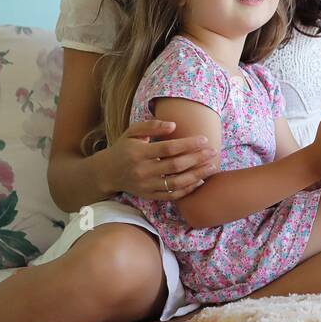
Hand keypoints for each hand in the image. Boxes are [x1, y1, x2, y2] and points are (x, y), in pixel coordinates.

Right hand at [101, 118, 219, 200]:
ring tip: (212, 166)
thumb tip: (173, 125)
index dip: (188, 144)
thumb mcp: (132, 132)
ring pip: (177, 183)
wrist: (107, 173)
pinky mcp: (150, 196)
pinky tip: (200, 180)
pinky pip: (172, 195)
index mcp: (138, 153)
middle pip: (176, 166)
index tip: (204, 139)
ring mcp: (146, 186)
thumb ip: (152, 125)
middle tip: (213, 151)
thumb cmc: (124, 148)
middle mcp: (142, 171)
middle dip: (197, 158)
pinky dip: (188, 189)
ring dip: (197, 175)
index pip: (168, 148)